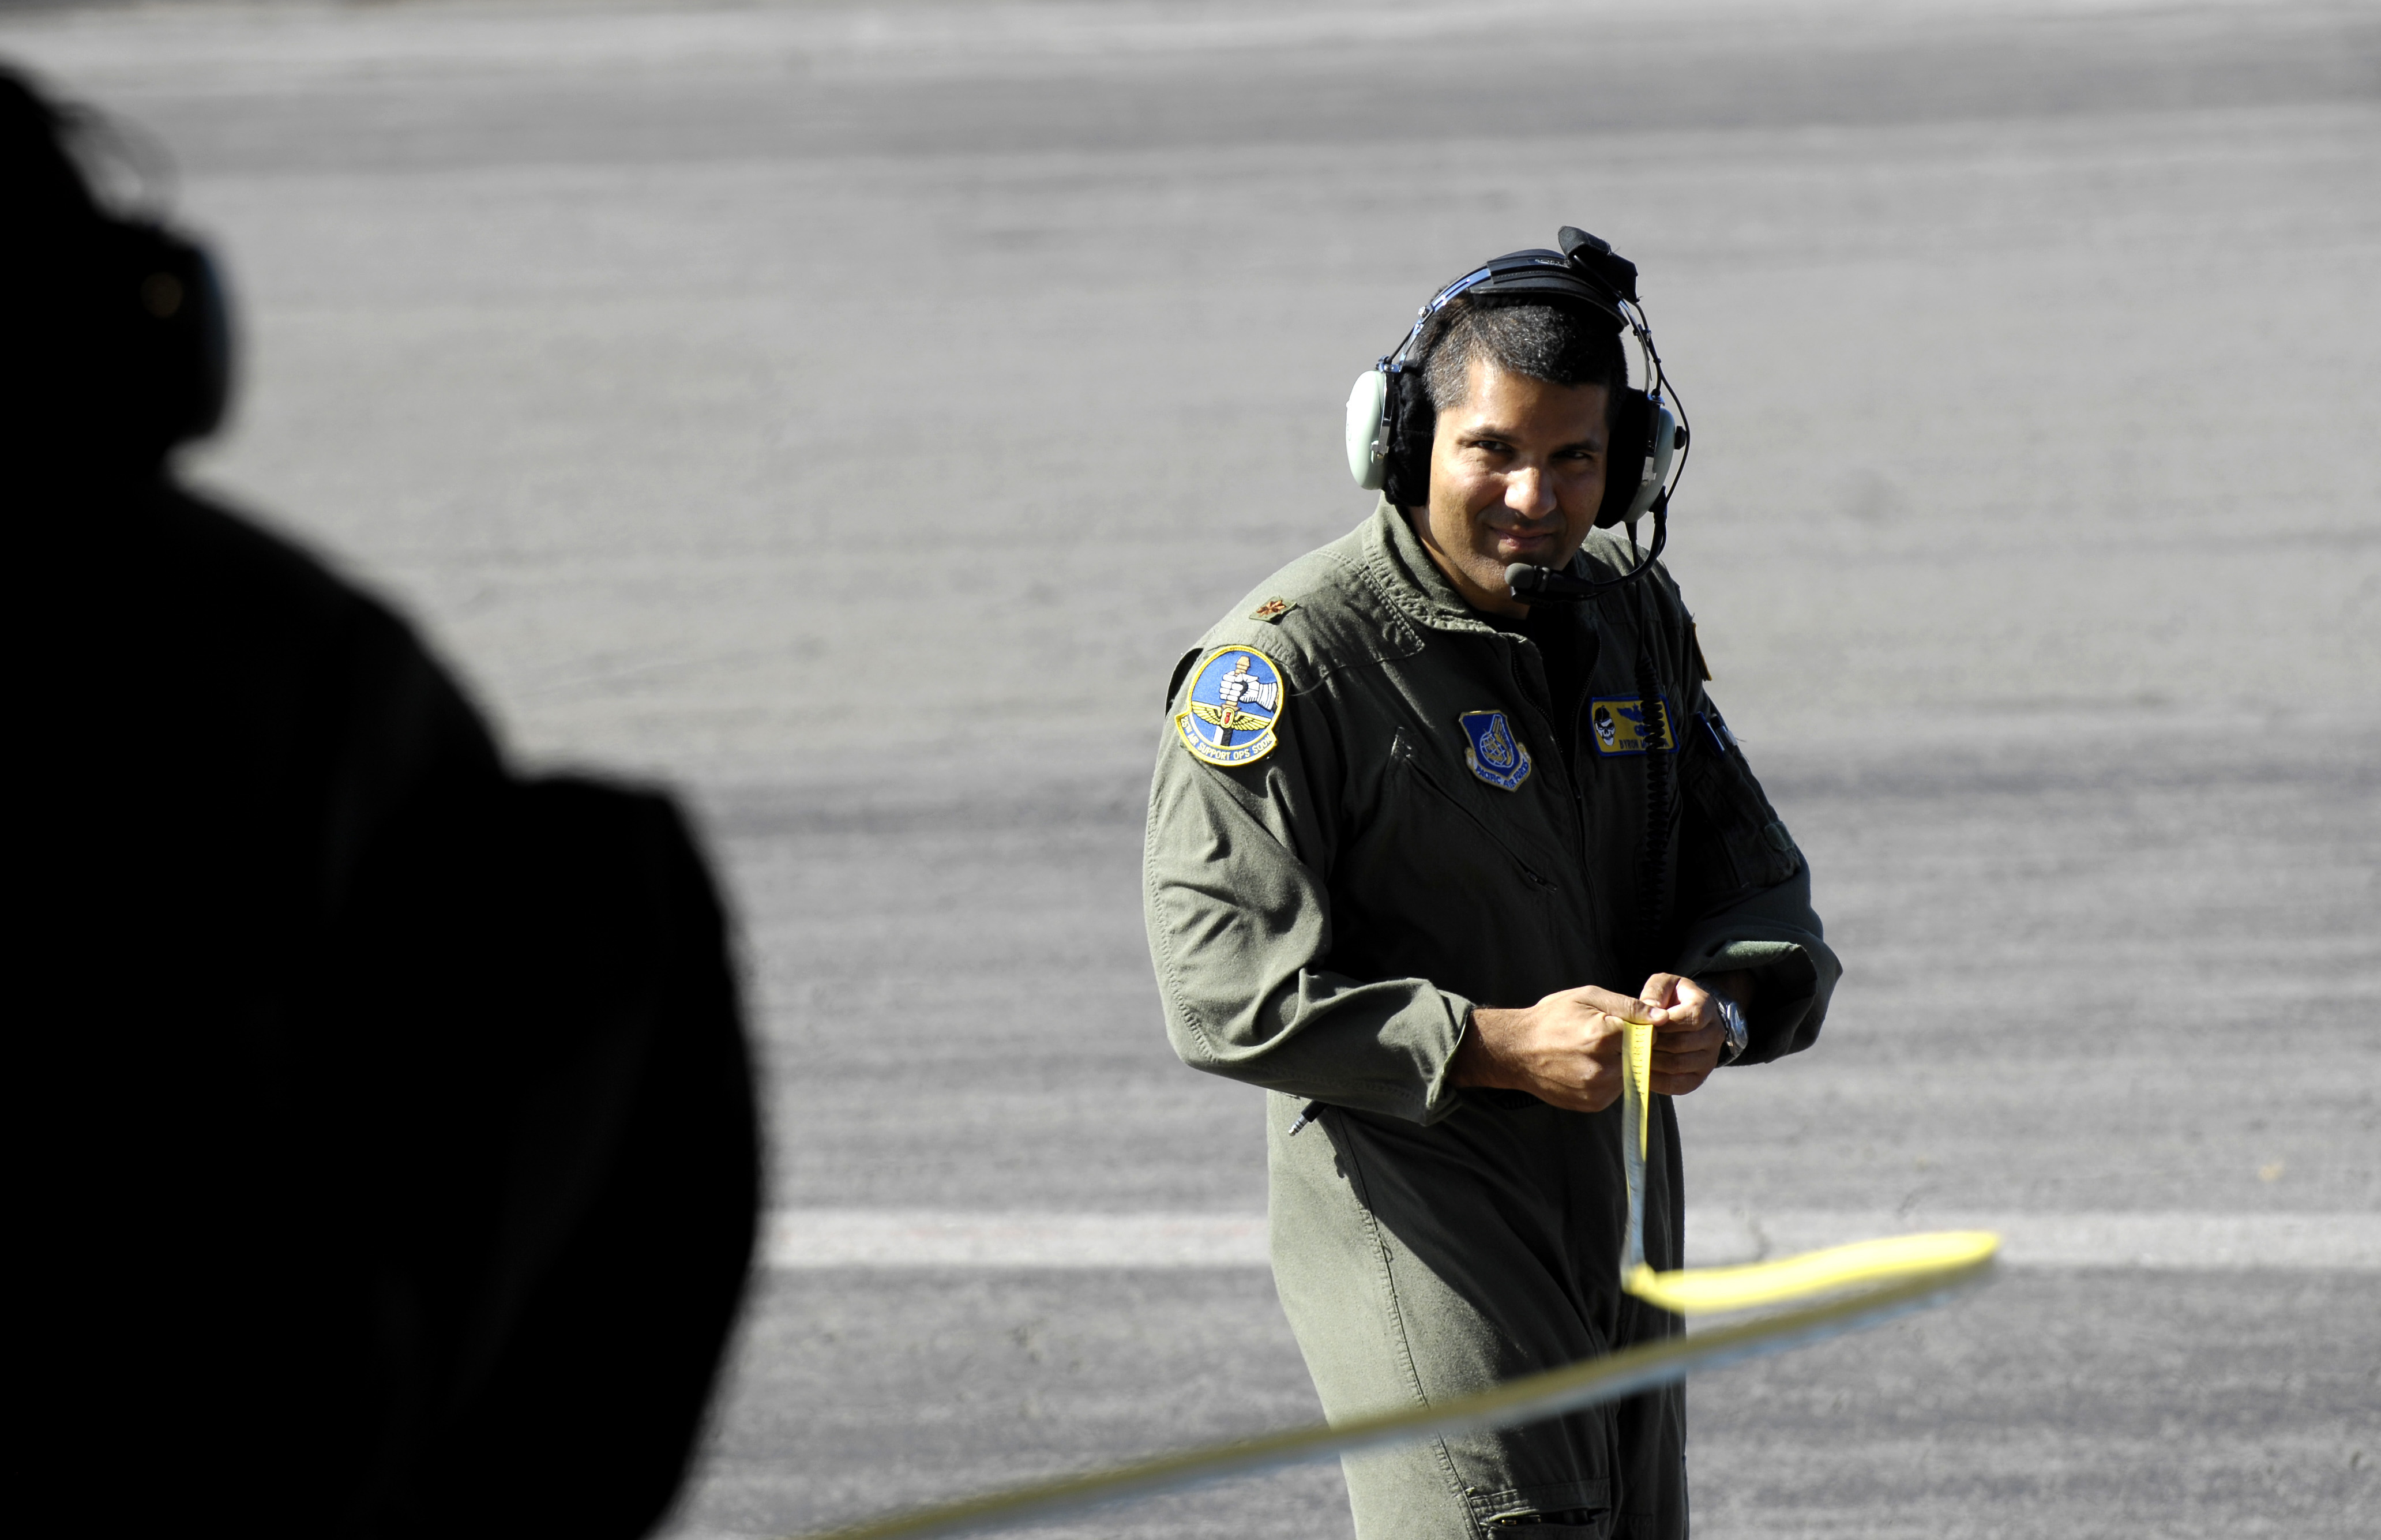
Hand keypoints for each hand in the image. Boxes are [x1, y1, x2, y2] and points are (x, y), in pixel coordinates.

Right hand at [1452, 985, 1673, 1112]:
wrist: (1515, 1050)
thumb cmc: (1551, 1018)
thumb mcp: (1587, 997)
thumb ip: (1628, 1005)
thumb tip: (1662, 1017)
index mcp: (1604, 1035)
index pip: (1646, 1034)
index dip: (1636, 1027)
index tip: (1619, 1025)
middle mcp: (1603, 1067)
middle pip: (1639, 1057)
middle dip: (1629, 1048)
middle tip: (1602, 1040)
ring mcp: (1597, 1089)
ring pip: (1629, 1076)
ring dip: (1619, 1065)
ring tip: (1590, 1053)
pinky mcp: (1592, 1104)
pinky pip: (1615, 1091)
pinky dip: (1608, 1080)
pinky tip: (1586, 1067)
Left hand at [1636, 972, 1744, 1097]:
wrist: (1682, 1017)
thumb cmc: (1669, 998)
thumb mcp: (1663, 985)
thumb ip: (1655, 992)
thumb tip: (1651, 1010)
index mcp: (1707, 1007)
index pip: (1692, 1018)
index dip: (1665, 1023)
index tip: (1642, 1024)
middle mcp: (1714, 1034)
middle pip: (1682, 1043)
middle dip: (1653, 1043)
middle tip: (1629, 1044)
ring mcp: (1709, 1058)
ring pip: (1678, 1064)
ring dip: (1652, 1062)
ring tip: (1631, 1056)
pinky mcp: (1699, 1077)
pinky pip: (1679, 1085)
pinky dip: (1657, 1082)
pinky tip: (1640, 1073)